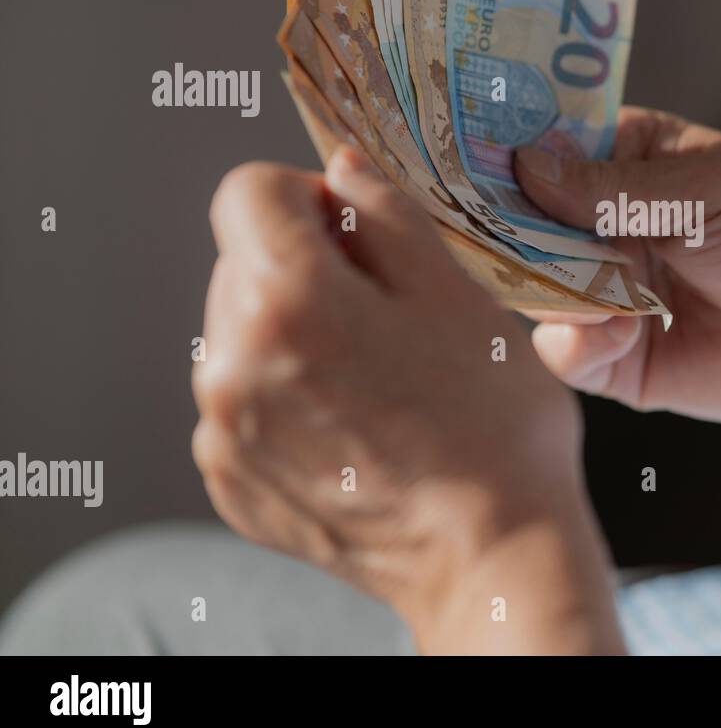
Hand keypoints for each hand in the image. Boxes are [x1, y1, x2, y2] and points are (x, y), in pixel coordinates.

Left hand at [191, 148, 621, 652]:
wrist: (489, 557)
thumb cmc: (490, 427)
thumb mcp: (457, 292)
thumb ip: (386, 212)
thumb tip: (342, 170)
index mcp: (286, 299)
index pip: (248, 191)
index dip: (311, 197)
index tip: (360, 236)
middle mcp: (230, 363)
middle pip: (243, 263)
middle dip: (306, 268)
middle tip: (389, 315)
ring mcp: (223, 430)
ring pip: (243, 333)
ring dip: (296, 333)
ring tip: (379, 379)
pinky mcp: (232, 478)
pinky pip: (244, 401)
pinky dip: (288, 396)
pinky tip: (357, 424)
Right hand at [516, 108, 720, 447]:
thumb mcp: (704, 194)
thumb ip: (613, 190)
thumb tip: (524, 163)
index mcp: (624, 161)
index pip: (541, 146)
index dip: (500, 148)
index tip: (460, 151)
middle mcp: (603, 224)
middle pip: (519, 221)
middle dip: (507, 228)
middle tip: (493, 229)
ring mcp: (605, 291)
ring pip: (530, 288)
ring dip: (549, 289)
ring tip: (600, 292)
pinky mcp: (617, 359)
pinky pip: (565, 350)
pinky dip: (578, 342)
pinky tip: (621, 332)